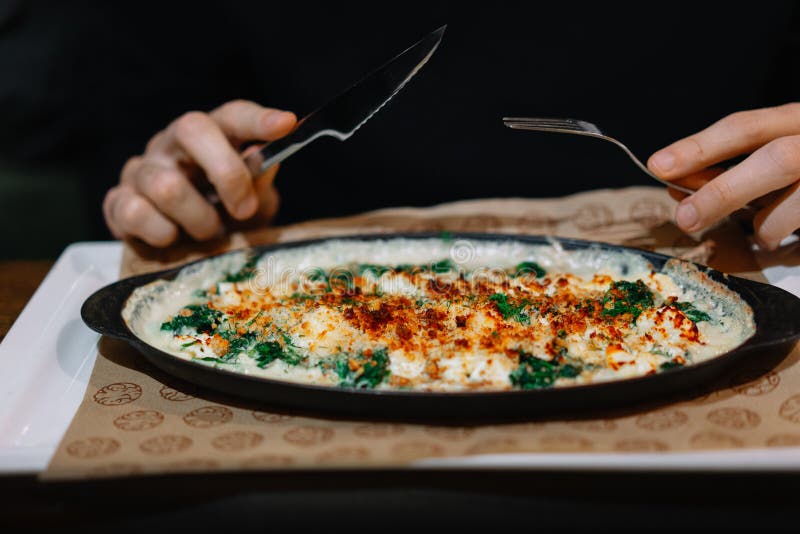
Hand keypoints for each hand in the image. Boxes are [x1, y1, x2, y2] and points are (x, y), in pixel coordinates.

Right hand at [103, 100, 296, 246]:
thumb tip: (266, 161)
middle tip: (245, 209)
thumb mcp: (254, 202)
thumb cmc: (225, 216)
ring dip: (198, 219)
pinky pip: (136, 213)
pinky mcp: (118, 200)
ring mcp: (142, 169)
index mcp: (212, 136)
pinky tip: (173, 238)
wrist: (185, 252)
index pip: (233, 115)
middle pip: (192, 128)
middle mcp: (172, 144)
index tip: (287, 124)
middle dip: (226, 172)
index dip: (259, 119)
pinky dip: (163, 234)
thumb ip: (260, 182)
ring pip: (167, 186)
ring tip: (208, 232)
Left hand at [648, 103, 799, 249]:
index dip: (700, 146)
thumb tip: (678, 188)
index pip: (746, 126)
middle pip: (777, 159)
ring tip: (764, 234)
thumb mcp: (770, 159)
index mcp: (798, 120)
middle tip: (686, 218)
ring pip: (797, 203)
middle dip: (725, 191)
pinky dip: (788, 241)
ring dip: (768, 226)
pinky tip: (789, 240)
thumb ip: (730, 170)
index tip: (659, 166)